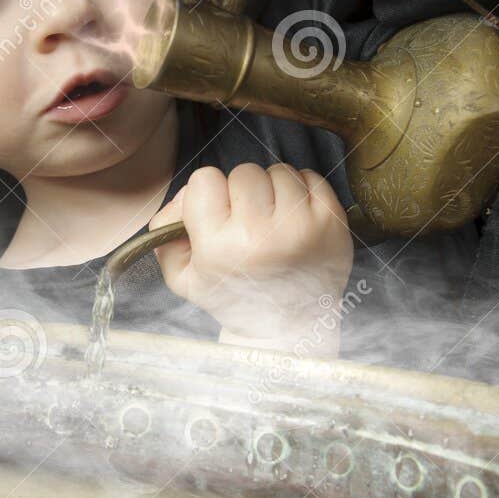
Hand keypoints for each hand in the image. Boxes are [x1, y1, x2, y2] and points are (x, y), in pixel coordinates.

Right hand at [148, 163, 353, 349]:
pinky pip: (311, 177)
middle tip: (248, 222)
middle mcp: (262, 235)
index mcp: (221, 247)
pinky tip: (295, 218)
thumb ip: (166, 230)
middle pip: (244, 172)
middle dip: (242, 192)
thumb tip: (182, 197)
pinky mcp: (332, 223)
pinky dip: (302, 191)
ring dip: (273, 190)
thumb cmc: (235, 297)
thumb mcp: (184, 277)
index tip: (218, 217)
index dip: (208, 195)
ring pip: (278, 171)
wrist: (289, 326)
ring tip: (274, 222)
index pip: (205, 180)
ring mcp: (302, 227)